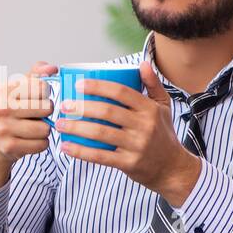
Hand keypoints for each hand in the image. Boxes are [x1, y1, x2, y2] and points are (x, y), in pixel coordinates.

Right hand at [0, 61, 57, 190]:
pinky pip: (42, 144)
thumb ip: (36, 75)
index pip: (41, 87)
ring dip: (45, 130)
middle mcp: (1, 108)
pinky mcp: (10, 146)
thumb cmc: (9, 113)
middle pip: (46, 108)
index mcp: (4, 90)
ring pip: (46, 128)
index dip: (45, 93)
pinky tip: (31, 140)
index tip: (38, 97)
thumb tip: (52, 68)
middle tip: (37, 115)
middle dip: (47, 112)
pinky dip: (41, 143)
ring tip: (34, 128)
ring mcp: (4, 128)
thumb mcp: (17, 90)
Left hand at [57, 61, 202, 206]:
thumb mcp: (163, 107)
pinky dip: (81, 152)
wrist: (173, 168)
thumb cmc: (164, 134)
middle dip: (82, 107)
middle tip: (64, 105)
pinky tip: (66, 147)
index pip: (121, 92)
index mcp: (149, 109)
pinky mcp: (129, 163)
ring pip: (101, 134)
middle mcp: (144, 126)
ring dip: (76, 128)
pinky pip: (100, 156)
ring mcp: (136, 146)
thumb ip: (153, 85)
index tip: (78, 85)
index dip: (98, 87)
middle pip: (107, 112)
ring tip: (60, 125)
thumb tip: (142, 64)